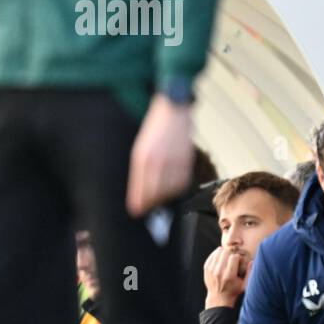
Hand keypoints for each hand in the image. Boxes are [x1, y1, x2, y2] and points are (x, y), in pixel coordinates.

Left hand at [126, 94, 193, 216]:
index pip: (140, 187)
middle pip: (155, 192)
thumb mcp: (140, 149)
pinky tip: (172, 187)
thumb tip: (139, 192)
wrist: (172, 112)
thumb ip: (140, 170)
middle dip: (151, 203)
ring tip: (160, 198)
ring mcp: (173, 161)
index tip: (136, 212)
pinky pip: (182, 182)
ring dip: (164, 197)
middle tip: (148, 209)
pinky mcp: (186, 159)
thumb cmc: (154, 131)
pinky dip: (177, 188)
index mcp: (142, 158)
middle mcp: (158, 161)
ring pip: (170, 189)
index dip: (138, 202)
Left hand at [203, 246, 247, 308]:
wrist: (218, 298)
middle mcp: (219, 272)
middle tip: (233, 258)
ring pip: (217, 253)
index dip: (238, 257)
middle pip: (225, 253)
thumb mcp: (245, 284)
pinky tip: (220, 256)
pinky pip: (211, 256)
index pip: (233, 257)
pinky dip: (216, 254)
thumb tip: (252, 261)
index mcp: (229, 275)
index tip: (239, 261)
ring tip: (227, 257)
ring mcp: (211, 270)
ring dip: (223, 253)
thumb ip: (249, 273)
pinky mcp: (206, 269)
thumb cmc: (233, 291)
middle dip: (231, 254)